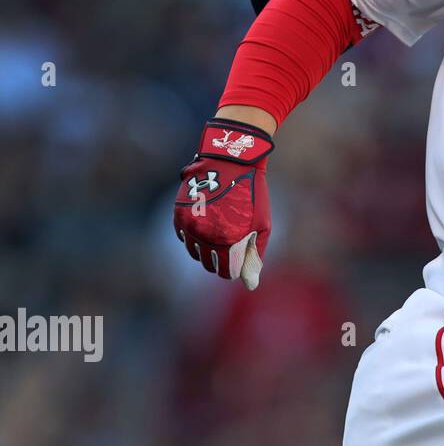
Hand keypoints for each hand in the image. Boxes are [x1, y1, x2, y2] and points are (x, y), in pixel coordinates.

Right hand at [173, 118, 274, 289]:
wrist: (232, 160)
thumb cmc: (252, 194)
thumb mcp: (262, 225)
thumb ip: (255, 255)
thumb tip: (250, 284)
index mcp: (229, 242)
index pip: (226, 272)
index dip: (234, 270)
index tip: (238, 264)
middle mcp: (206, 236)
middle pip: (208, 264)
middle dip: (219, 261)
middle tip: (229, 249)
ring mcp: (190, 225)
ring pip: (193, 252)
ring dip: (205, 250)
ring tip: (218, 237)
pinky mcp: (179, 214)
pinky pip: (182, 237)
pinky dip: (192, 237)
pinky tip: (205, 227)